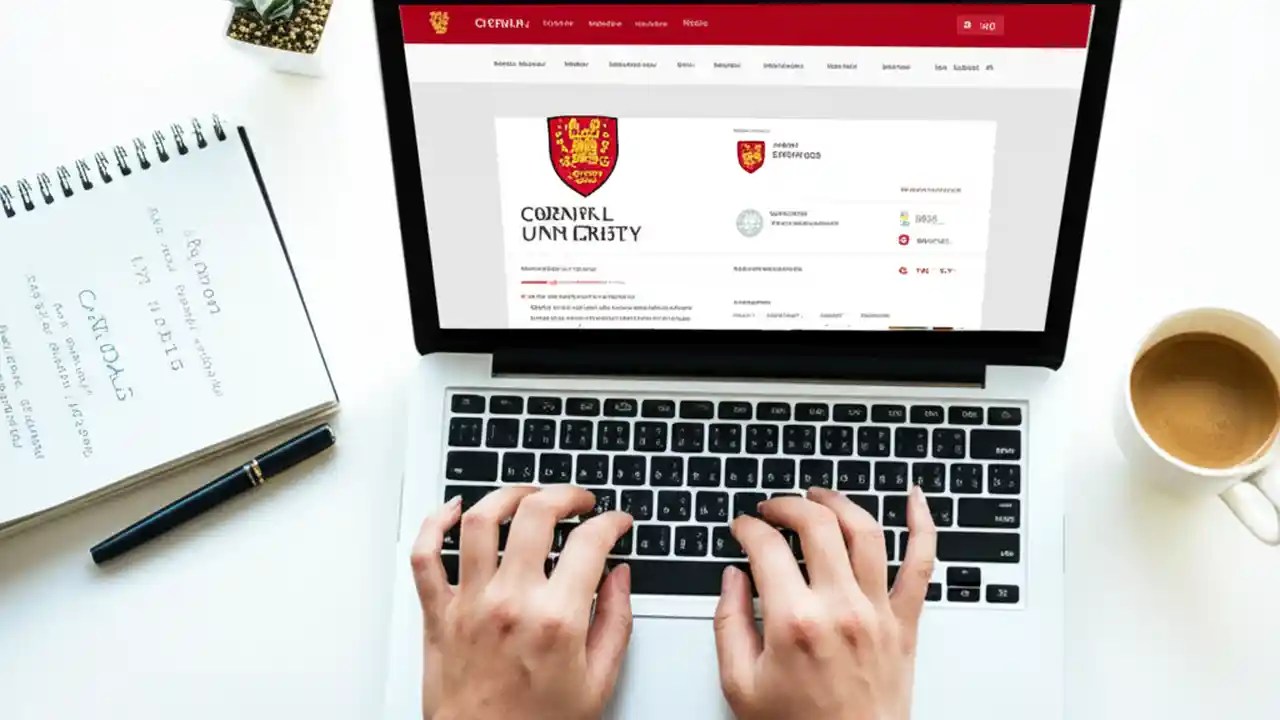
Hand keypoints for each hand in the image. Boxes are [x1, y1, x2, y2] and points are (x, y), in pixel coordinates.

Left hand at [410, 486, 634, 719]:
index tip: (616, 522)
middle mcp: (510, 602)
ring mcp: (469, 604)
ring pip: (478, 520)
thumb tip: (620, 577)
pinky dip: (433, 524)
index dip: (611, 521)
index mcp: (556, 620)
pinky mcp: (438, 614)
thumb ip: (616, 622)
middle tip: (577, 500)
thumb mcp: (598, 682)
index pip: (590, 542)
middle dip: (565, 494)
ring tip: (526, 496)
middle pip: (535, 513)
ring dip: (506, 495)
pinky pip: (424, 556)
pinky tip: (454, 511)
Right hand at [714, 485, 936, 719]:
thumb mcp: (740, 684)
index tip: (742, 527)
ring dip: (839, 501)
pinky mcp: (905, 623)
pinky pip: (921, 564)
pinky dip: (923, 525)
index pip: (766, 547)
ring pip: (864, 531)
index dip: (748, 527)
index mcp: (794, 623)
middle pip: (816, 524)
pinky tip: (914, 498)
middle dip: (787, 504)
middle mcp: (840, 609)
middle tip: (772, 509)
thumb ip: (728, 623)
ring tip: (819, 495)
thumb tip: (732, 578)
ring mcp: (877, 612)